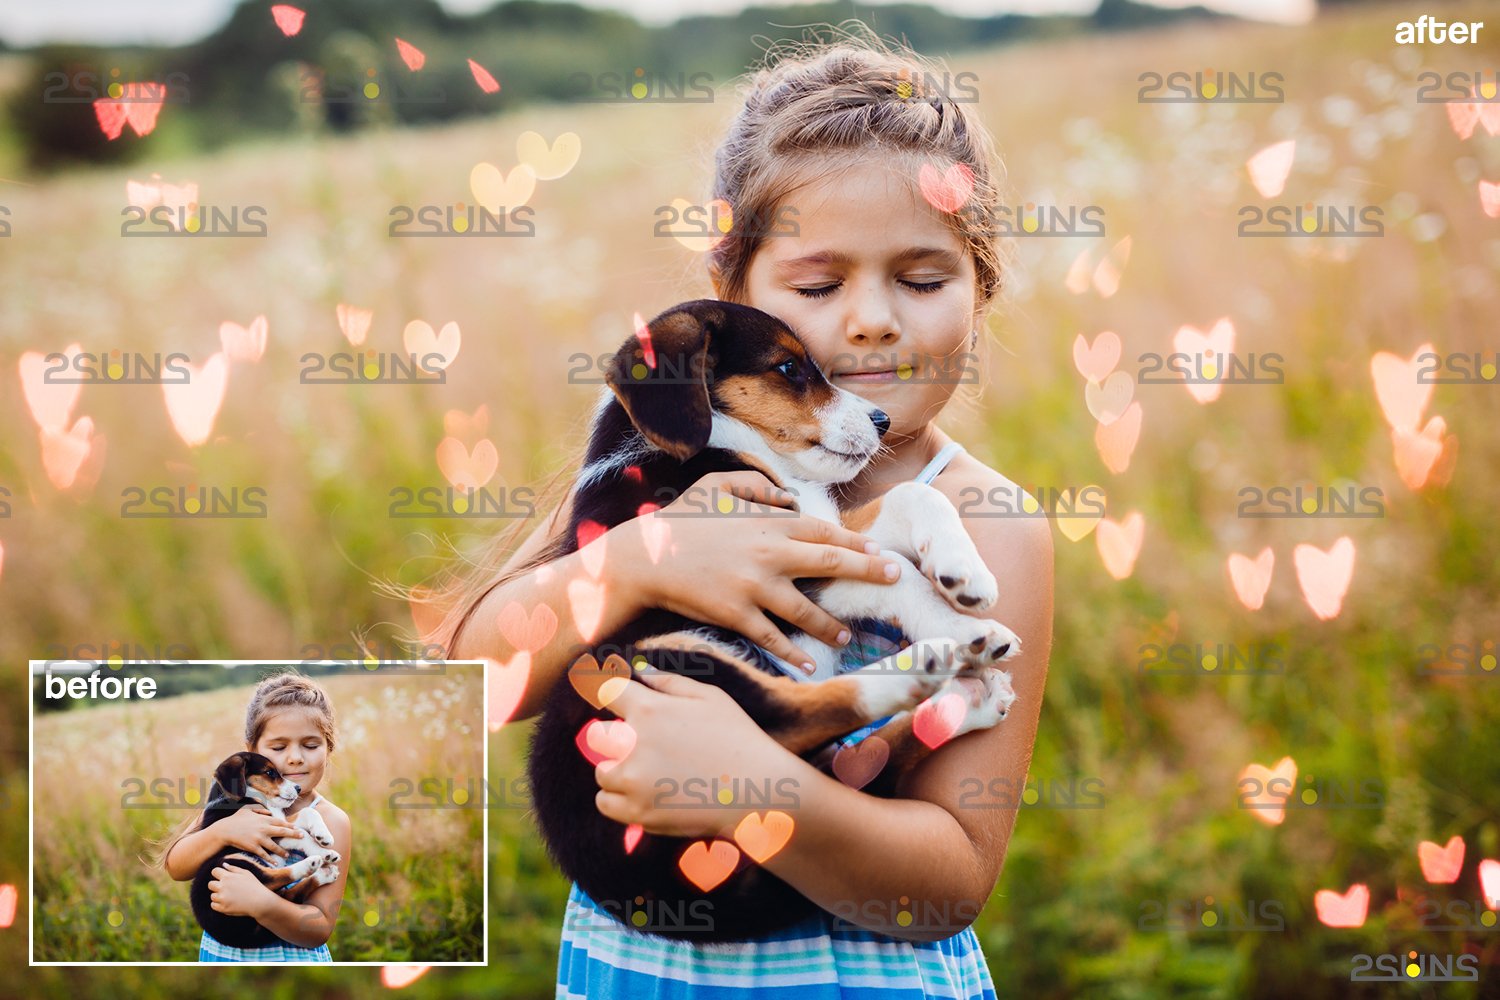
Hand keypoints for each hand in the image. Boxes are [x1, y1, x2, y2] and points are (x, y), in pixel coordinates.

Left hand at [209, 864, 273, 918]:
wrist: (260, 902)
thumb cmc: (254, 886)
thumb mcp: (246, 874)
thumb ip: (233, 868)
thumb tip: (223, 864)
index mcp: (228, 877)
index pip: (214, 871)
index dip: (218, 874)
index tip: (223, 877)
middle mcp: (223, 887)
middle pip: (210, 884)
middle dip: (217, 885)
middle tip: (227, 889)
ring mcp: (222, 898)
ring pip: (212, 896)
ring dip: (219, 896)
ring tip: (231, 897)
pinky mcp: (222, 908)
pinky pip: (213, 905)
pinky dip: (218, 904)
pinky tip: (228, 903)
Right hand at [215, 806, 299, 860]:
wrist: (224, 831)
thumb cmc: (235, 819)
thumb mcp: (247, 810)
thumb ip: (260, 809)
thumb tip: (269, 811)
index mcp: (264, 819)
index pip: (281, 822)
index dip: (290, 825)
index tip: (298, 828)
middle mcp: (264, 828)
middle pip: (282, 832)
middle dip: (293, 834)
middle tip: (302, 837)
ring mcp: (259, 838)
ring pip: (275, 846)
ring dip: (283, 850)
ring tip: (288, 854)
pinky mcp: (253, 847)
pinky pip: (264, 854)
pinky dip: (270, 859)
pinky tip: (275, 862)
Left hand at [592, 667, 795, 839]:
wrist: (759, 792)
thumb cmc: (739, 739)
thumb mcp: (710, 698)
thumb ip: (669, 683)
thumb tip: (640, 670)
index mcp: (649, 710)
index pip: (607, 691)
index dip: (607, 690)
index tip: (610, 694)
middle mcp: (634, 745)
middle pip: (599, 737)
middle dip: (617, 738)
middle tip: (645, 745)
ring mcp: (634, 782)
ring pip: (603, 772)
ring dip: (619, 769)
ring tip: (651, 773)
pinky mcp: (638, 813)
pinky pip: (605, 802)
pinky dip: (617, 798)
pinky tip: (642, 793)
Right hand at [626, 471, 901, 672]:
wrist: (643, 556)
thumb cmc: (679, 520)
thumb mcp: (715, 486)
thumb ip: (754, 486)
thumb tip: (786, 496)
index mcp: (767, 523)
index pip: (824, 532)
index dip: (856, 542)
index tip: (880, 551)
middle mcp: (768, 554)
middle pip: (830, 564)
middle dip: (867, 571)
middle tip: (895, 578)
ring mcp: (753, 587)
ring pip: (806, 610)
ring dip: (831, 624)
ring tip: (847, 635)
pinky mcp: (736, 614)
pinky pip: (772, 637)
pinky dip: (793, 652)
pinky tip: (808, 664)